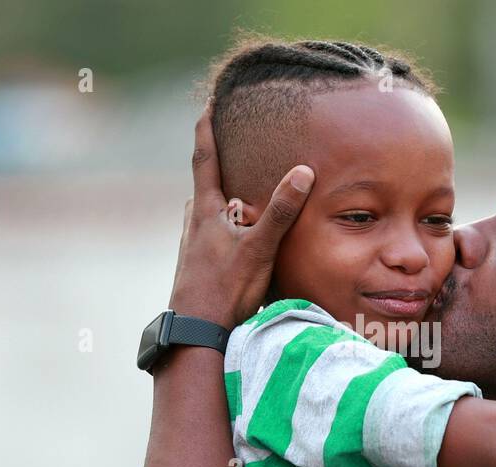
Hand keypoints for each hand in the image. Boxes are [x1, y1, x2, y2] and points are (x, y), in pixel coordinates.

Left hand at [169, 103, 314, 326]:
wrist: (196, 334)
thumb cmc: (225, 290)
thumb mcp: (259, 248)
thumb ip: (280, 210)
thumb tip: (303, 171)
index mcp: (206, 211)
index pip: (204, 159)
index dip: (206, 130)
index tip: (207, 104)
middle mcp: (194, 224)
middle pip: (204, 185)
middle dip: (216, 165)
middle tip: (228, 147)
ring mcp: (192, 247)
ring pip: (206, 213)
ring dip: (220, 200)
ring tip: (234, 193)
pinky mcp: (196, 268)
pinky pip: (209, 236)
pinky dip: (223, 227)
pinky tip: (232, 239)